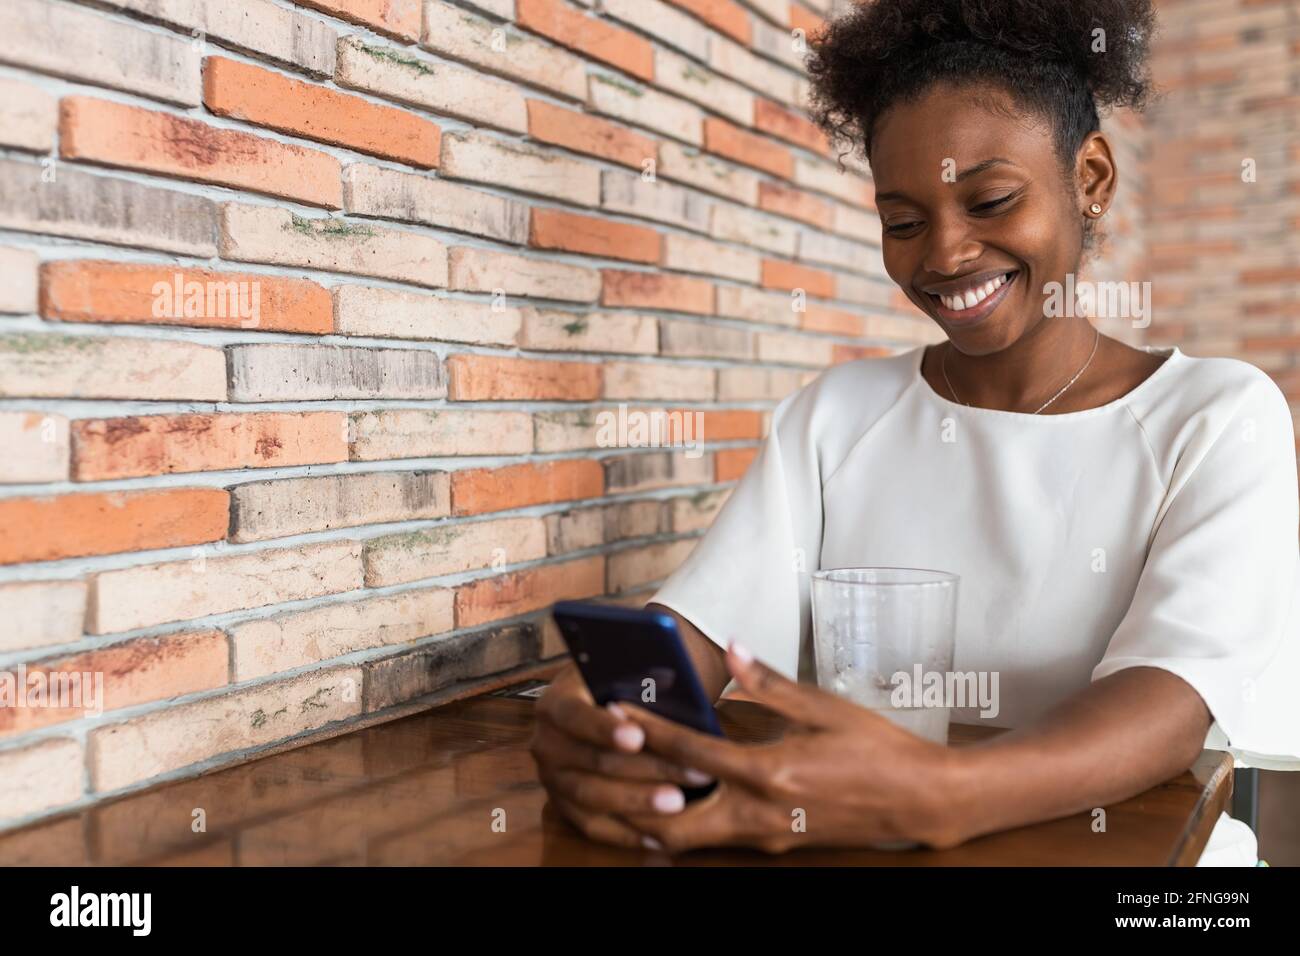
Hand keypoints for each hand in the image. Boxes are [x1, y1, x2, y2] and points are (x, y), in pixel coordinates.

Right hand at [528, 662, 716, 848]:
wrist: (598, 702)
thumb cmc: (622, 684)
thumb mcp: (626, 670)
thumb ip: (640, 677)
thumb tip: (669, 680)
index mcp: (555, 703)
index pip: (574, 716)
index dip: (604, 728)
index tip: (637, 737)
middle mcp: (546, 743)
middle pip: (592, 761)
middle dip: (644, 769)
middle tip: (688, 773)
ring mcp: (552, 779)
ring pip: (593, 797)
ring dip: (638, 802)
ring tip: (679, 802)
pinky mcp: (564, 806)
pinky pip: (593, 826)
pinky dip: (626, 833)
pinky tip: (661, 835)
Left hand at [614, 643, 962, 854]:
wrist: (919, 801)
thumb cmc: (876, 749)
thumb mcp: (824, 707)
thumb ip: (769, 682)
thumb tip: (733, 650)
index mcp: (769, 772)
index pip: (689, 751)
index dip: (646, 730)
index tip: (614, 712)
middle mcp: (760, 813)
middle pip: (672, 820)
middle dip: (631, 796)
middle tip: (601, 766)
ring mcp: (767, 836)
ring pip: (689, 840)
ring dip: (653, 815)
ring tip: (621, 784)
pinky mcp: (776, 845)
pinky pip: (716, 840)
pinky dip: (686, 824)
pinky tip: (671, 799)